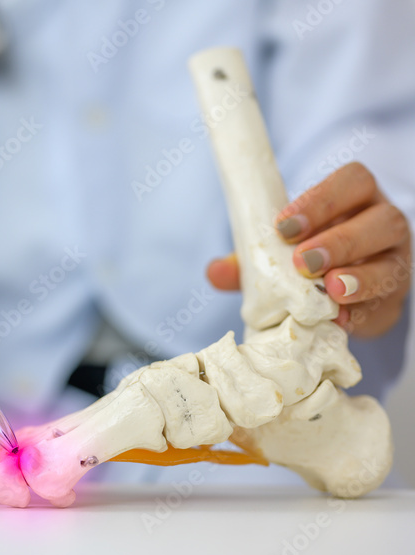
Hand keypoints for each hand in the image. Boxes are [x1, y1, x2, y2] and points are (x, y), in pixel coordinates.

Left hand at [208, 162, 411, 337]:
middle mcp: (383, 224)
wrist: (335, 297)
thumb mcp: (275, 250)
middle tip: (303, 263)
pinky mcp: (392, 298)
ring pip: (391, 262)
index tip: (284, 226)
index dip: (321, 200)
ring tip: (329, 290)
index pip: (352, 181)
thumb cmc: (304, 257)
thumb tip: (215, 271)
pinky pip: (385, 303)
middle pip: (382, 219)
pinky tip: (338, 319)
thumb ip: (249, 257)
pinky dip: (359, 312)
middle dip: (340, 240)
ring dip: (359, 277)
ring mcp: (394, 261)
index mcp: (355, 198)